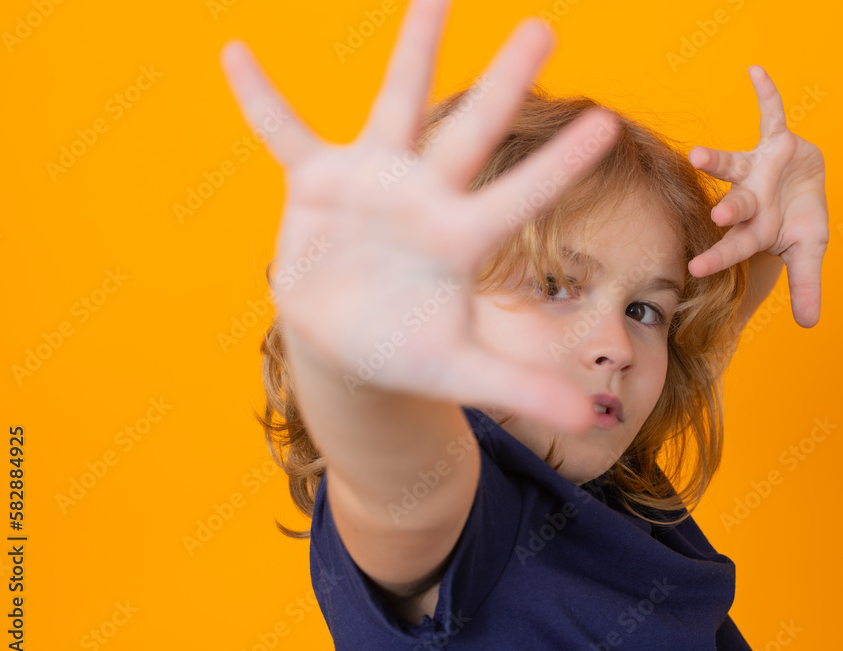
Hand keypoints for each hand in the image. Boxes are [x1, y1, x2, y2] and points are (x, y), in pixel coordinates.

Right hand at [218, 0, 618, 432]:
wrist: (346, 340)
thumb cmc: (408, 348)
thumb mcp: (462, 371)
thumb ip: (523, 388)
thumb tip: (594, 419)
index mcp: (463, 238)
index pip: (519, 196)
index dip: (559, 166)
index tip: (606, 123)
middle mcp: (426, 196)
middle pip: (471, 130)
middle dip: (505, 82)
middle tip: (546, 25)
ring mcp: (373, 182)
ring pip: (396, 104)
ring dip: (414, 49)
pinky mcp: (317, 183)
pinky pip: (283, 133)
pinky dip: (261, 101)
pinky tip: (236, 54)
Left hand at [686, 65, 827, 327]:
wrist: (805, 184)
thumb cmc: (799, 220)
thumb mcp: (809, 251)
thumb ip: (806, 284)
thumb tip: (811, 325)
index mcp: (756, 230)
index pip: (735, 246)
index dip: (718, 256)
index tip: (694, 268)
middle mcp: (750, 200)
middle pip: (736, 207)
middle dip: (729, 211)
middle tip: (718, 215)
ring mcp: (758, 170)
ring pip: (733, 165)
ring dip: (717, 160)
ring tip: (697, 155)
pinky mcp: (774, 141)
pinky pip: (772, 113)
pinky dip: (767, 92)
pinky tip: (756, 70)